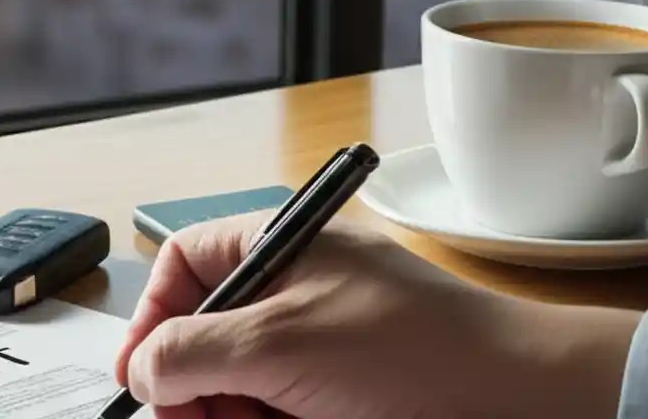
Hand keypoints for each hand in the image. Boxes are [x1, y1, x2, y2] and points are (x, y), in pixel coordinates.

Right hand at [117, 214, 641, 418]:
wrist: (511, 402)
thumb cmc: (408, 348)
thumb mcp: (277, 341)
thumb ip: (191, 351)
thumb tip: (141, 370)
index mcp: (278, 246)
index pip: (186, 265)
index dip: (152, 315)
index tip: (136, 373)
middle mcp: (293, 288)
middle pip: (203, 330)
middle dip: (187, 379)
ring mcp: (315, 343)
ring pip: (235, 380)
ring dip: (224, 411)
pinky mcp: (335, 390)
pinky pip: (272, 405)